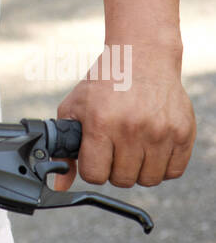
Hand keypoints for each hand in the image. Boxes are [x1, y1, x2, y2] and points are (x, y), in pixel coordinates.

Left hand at [52, 42, 194, 190]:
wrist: (141, 56)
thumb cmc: (104, 83)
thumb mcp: (75, 108)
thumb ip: (65, 149)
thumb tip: (60, 186)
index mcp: (101, 122)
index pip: (94, 174)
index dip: (92, 168)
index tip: (95, 156)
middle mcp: (132, 128)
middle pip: (122, 180)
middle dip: (115, 168)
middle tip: (115, 148)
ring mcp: (161, 132)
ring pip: (148, 180)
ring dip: (139, 169)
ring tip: (134, 147)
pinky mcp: (183, 132)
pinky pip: (173, 171)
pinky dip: (162, 165)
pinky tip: (152, 146)